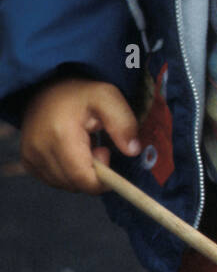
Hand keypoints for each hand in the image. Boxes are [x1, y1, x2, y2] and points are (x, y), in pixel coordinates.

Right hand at [19, 77, 141, 192]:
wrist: (46, 87)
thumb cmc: (80, 93)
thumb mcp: (108, 98)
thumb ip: (124, 124)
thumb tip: (133, 151)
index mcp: (60, 136)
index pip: (83, 179)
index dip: (102, 178)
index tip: (107, 153)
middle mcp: (39, 149)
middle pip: (75, 185)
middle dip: (93, 173)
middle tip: (96, 146)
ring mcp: (30, 157)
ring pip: (65, 185)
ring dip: (80, 173)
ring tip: (83, 147)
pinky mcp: (27, 161)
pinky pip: (54, 181)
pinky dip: (67, 173)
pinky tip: (70, 153)